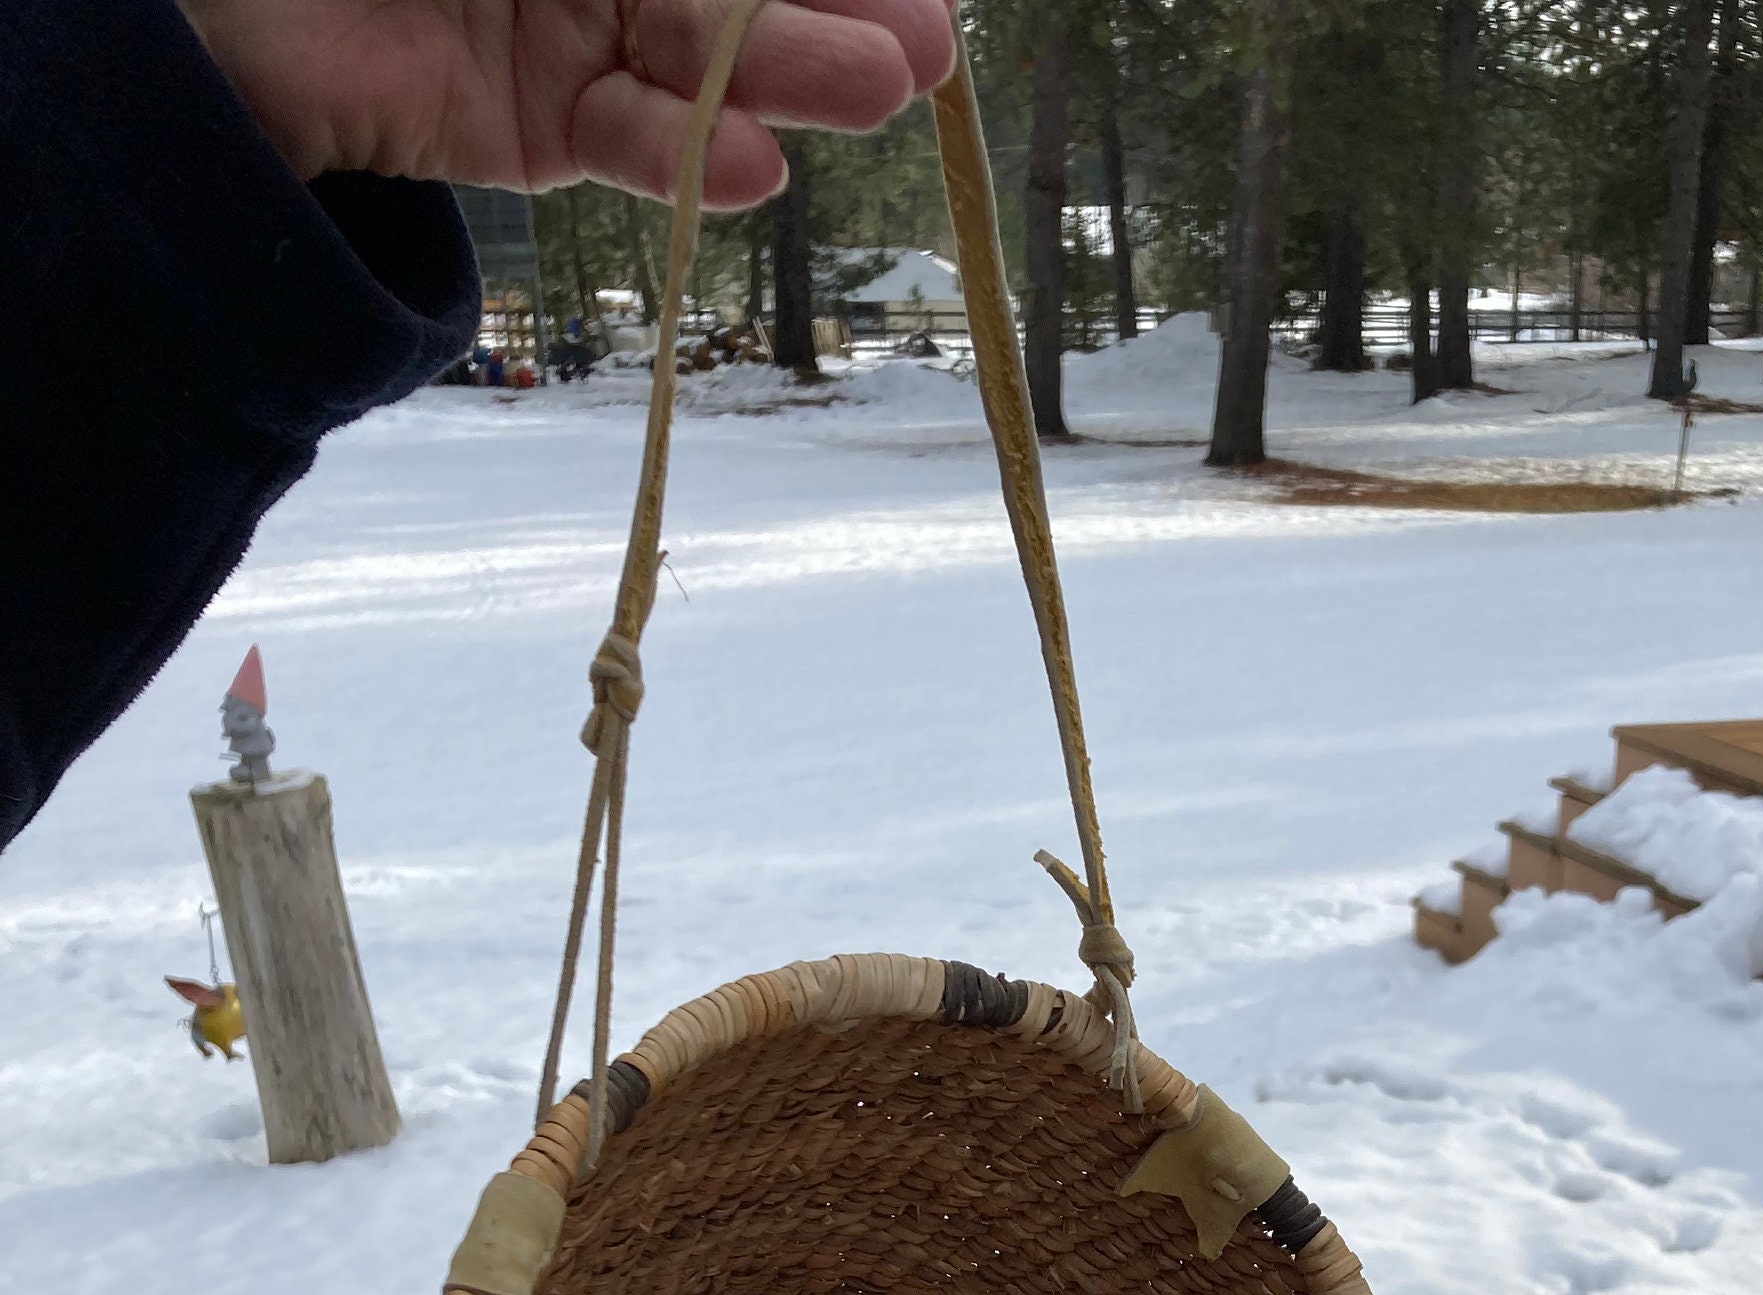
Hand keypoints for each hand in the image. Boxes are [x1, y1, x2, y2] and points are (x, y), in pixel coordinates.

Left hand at [178, 0, 956, 205]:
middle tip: (927, 39)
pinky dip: (684, 158)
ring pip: (695, 59)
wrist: (190, 5)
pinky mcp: (523, 129)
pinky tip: (752, 166)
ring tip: (878, 89)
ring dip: (785, 78)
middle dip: (829, 3)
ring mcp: (558, 29)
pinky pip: (621, 139)